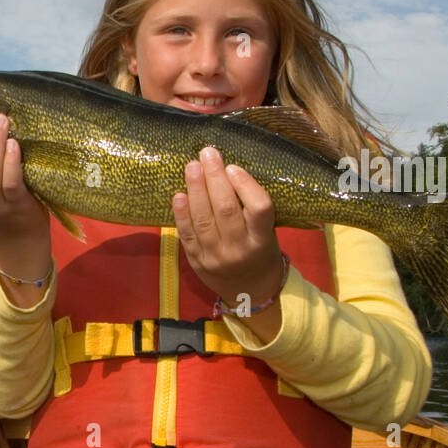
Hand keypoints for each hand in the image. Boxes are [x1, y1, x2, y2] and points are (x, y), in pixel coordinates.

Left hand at [173, 147, 283, 339]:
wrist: (249, 292)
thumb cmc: (260, 253)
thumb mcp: (267, 233)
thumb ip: (252, 210)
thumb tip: (228, 171)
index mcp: (263, 240)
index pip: (259, 209)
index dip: (246, 185)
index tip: (233, 167)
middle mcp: (239, 250)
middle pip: (226, 210)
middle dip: (215, 178)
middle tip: (208, 154)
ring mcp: (216, 257)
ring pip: (204, 220)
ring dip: (196, 190)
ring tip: (192, 167)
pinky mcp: (197, 262)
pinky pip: (187, 235)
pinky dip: (182, 214)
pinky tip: (179, 195)